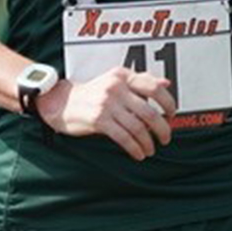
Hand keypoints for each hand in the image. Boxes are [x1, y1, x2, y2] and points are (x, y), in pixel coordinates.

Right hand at [39, 67, 175, 161]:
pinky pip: (124, 138)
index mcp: (122, 76)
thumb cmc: (91, 93)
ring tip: (150, 149)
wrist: (59, 102)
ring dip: (148, 143)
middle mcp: (116, 88)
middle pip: (149, 112)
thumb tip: (166, 83)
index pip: (154, 87)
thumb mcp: (115, 80)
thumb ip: (140, 81)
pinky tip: (138, 154)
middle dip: (162, 129)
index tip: (172, 115)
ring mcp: (107, 104)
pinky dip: (135, 148)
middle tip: (165, 138)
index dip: (168, 102)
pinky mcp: (99, 120)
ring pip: (138, 128)